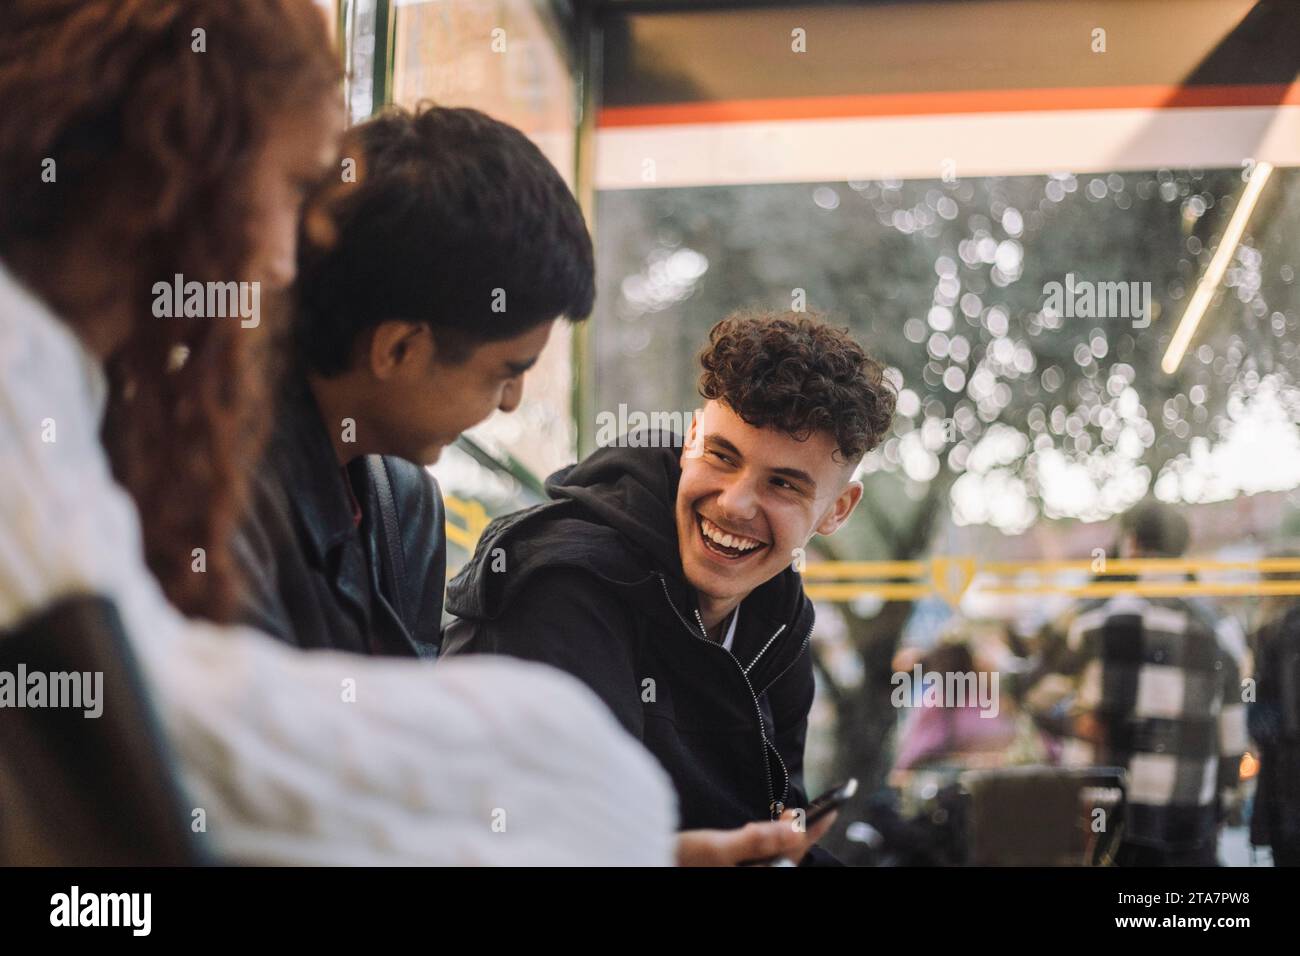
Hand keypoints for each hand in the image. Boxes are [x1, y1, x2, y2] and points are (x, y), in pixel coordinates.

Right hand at [675, 809, 837, 865]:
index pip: (795, 849)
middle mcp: (755, 875)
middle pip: (789, 856)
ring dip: (789, 836)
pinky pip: (765, 859)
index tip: (834, 808)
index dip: (816, 827)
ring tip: (794, 816)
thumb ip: (757, 839)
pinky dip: (774, 843)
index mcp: (756, 874)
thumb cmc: (680, 859)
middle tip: (818, 808)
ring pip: (778, 857)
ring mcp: (746, 872)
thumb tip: (795, 829)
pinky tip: (772, 832)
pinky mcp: (737, 869)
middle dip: (804, 831)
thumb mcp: (716, 847)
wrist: (653, 859)